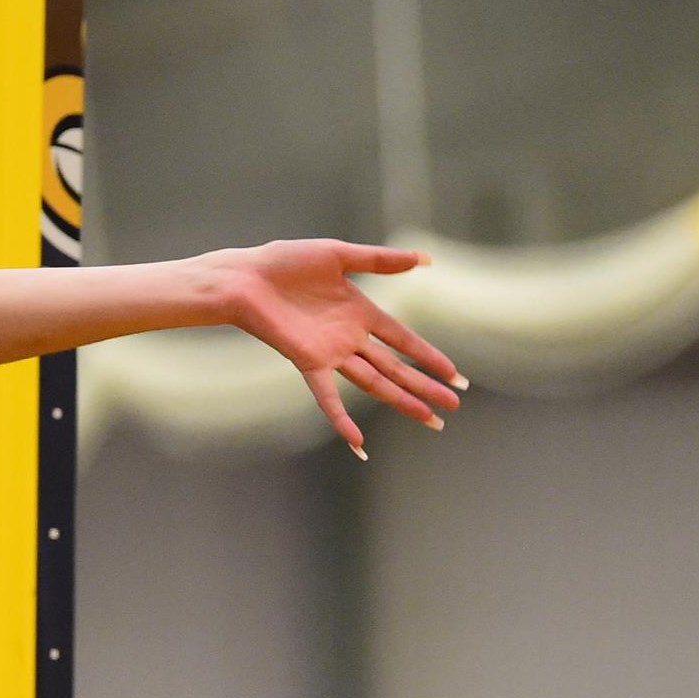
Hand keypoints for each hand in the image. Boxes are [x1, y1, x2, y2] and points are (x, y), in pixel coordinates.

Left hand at [209, 240, 465, 458]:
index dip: (429, 356)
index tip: (454, 374)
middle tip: (453, 405)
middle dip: (424, 386)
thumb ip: (379, 260)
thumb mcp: (338, 254)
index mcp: (361, 312)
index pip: (404, 339)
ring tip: (429, 418)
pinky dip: (341, 418)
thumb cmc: (284, 262)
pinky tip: (358, 443)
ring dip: (401, 400)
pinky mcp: (307, 362)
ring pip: (374, 382)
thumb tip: (425, 258)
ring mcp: (330, 353)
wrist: (244, 277)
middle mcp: (349, 337)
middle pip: (395, 367)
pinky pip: (327, 397)